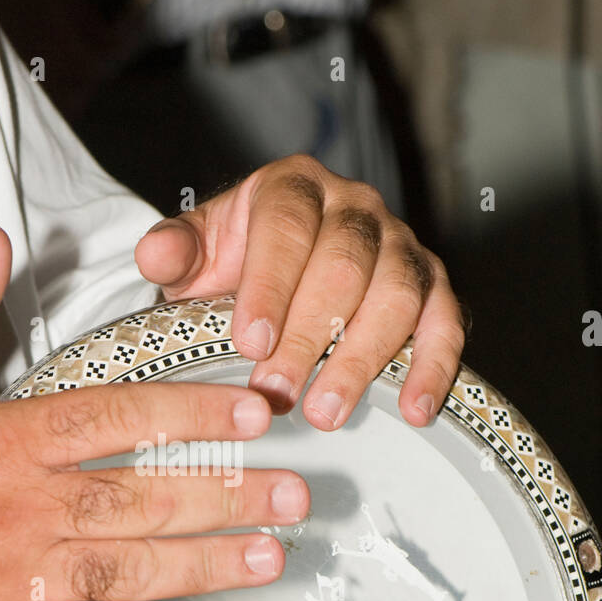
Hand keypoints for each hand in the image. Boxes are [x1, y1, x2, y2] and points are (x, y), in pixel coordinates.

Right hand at [0, 227, 308, 600]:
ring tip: (270, 556)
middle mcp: (25, 507)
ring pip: (131, 568)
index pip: (117, 419)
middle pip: (144, 497)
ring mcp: (21, 576)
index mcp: (5, 440)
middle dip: (227, 494)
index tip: (254, 413)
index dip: (193, 415)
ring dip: (208, 564)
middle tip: (295, 493)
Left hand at [134, 155, 464, 430]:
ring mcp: (399, 243)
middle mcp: (354, 206)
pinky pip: (446, 321)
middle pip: (344, 265)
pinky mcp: (431, 285)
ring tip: (326, 413)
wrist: (274, 271)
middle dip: (309, 335)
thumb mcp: (194, 255)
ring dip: (362, 358)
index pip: (287, 227)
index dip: (271, 285)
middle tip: (276, 394)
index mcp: (292, 187)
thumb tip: (156, 254)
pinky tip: (414, 410)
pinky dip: (434, 367)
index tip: (249, 343)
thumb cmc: (232, 265)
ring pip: (397, 293)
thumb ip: (174, 251)